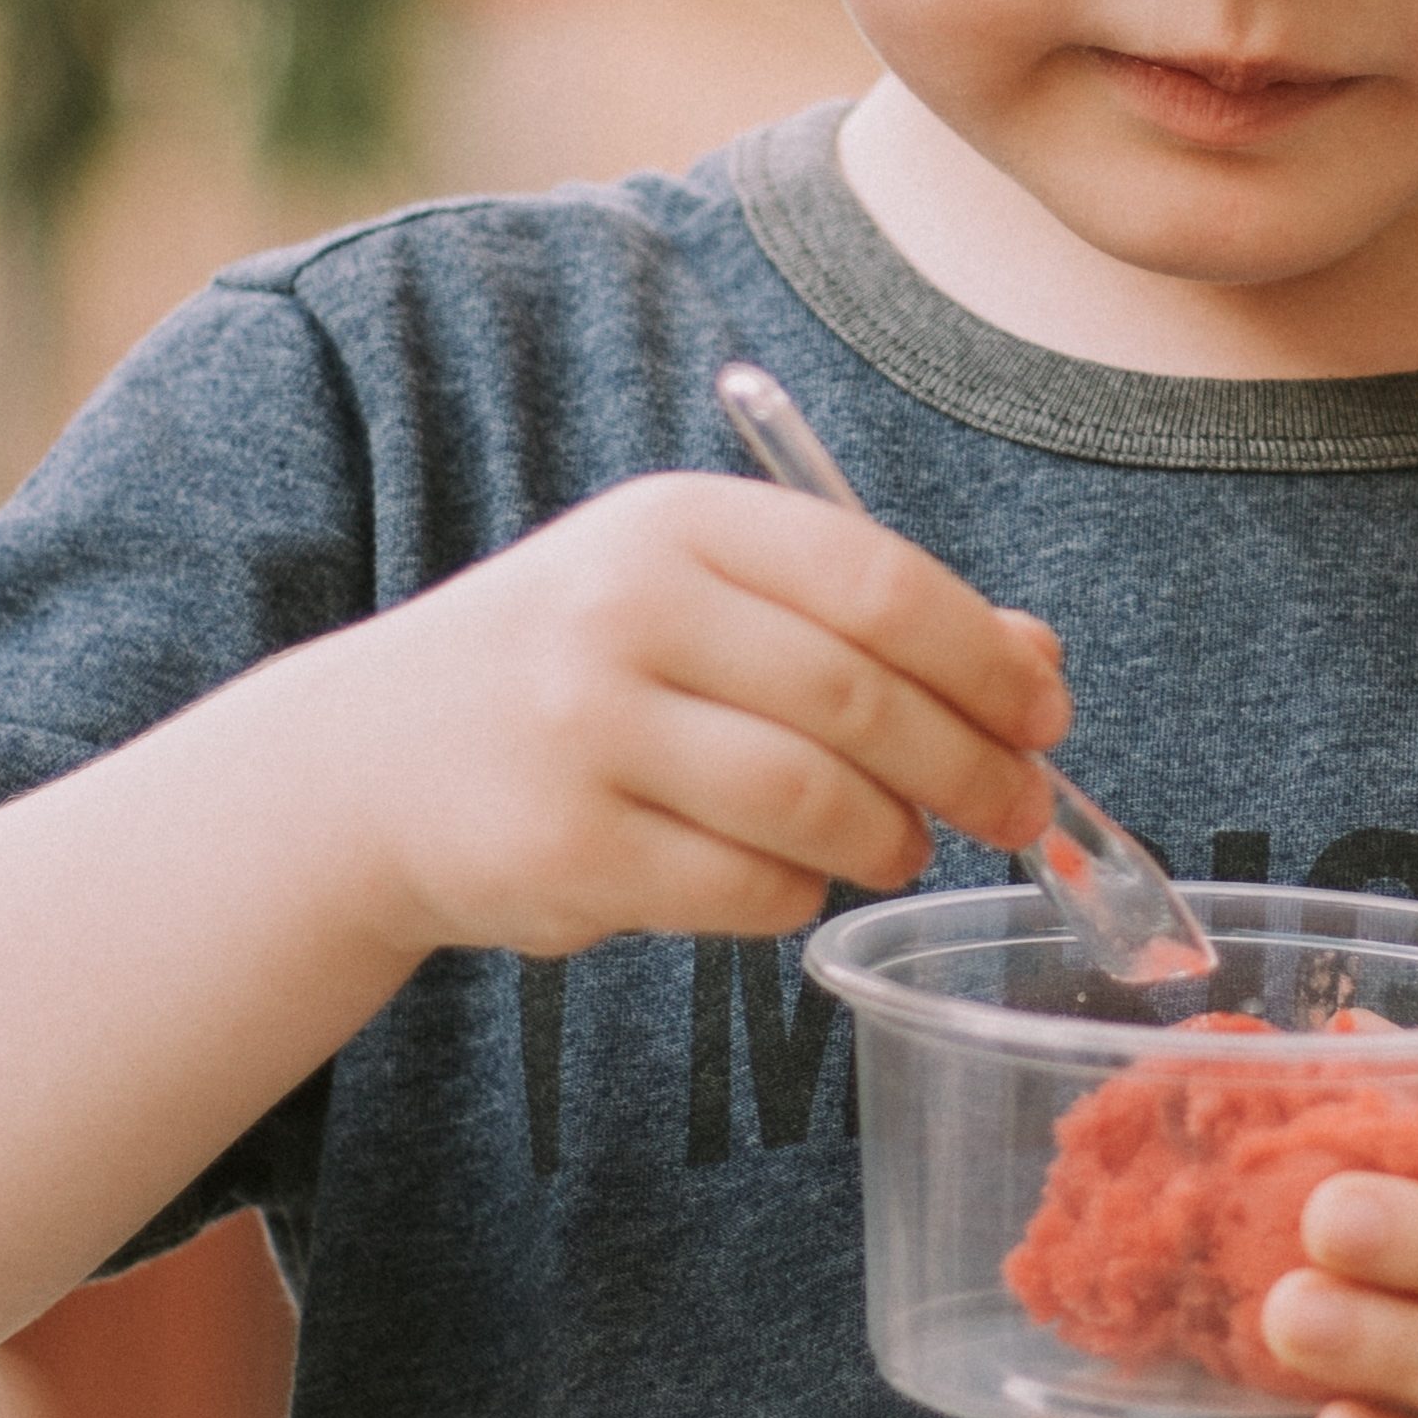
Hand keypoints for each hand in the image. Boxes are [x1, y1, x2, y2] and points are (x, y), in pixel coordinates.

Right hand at [317, 473, 1069, 958]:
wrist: (372, 761)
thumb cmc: (584, 669)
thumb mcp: (707, 599)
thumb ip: (865, 618)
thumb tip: (1037, 664)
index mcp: (680, 523)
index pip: (876, 580)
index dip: (983, 656)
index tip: (1045, 713)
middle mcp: (625, 609)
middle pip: (857, 695)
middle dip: (967, 762)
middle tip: (1019, 807)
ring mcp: (585, 730)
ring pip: (810, 800)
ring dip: (888, 836)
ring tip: (900, 844)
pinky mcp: (563, 847)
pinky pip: (743, 886)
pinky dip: (799, 894)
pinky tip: (794, 878)